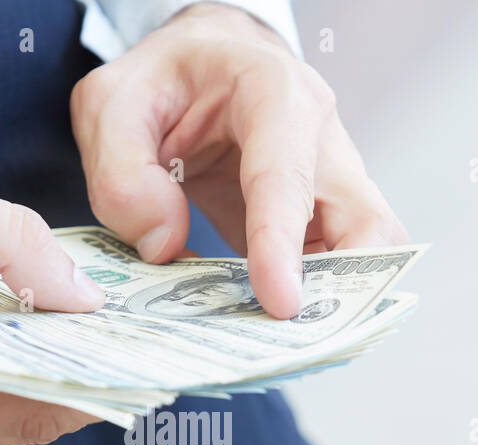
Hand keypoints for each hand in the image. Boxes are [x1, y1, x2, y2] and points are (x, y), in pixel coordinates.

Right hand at [0, 152, 105, 444]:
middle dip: (68, 389)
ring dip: (30, 388)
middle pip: (7, 426)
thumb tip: (82, 294)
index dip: (86, 388)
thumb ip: (11, 244)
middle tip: (119, 350)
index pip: (18, 408)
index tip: (137, 365)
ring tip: (77, 343)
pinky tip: (17, 349)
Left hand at [70, 2, 408, 320]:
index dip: (284, 246)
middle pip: (368, 222)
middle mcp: (319, 137)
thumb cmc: (161, 80)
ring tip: (281, 345)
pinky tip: (266, 331)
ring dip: (332, 304)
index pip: (288, 178)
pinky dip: (309, 304)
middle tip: (298, 337)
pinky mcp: (315, 223)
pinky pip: (330, 270)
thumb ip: (122, 174)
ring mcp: (328, 183)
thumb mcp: (109, 106)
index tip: (280, 303)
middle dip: (346, 286)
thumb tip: (165, 246)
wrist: (196, 65)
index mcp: (273, 93)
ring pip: (365, 253)